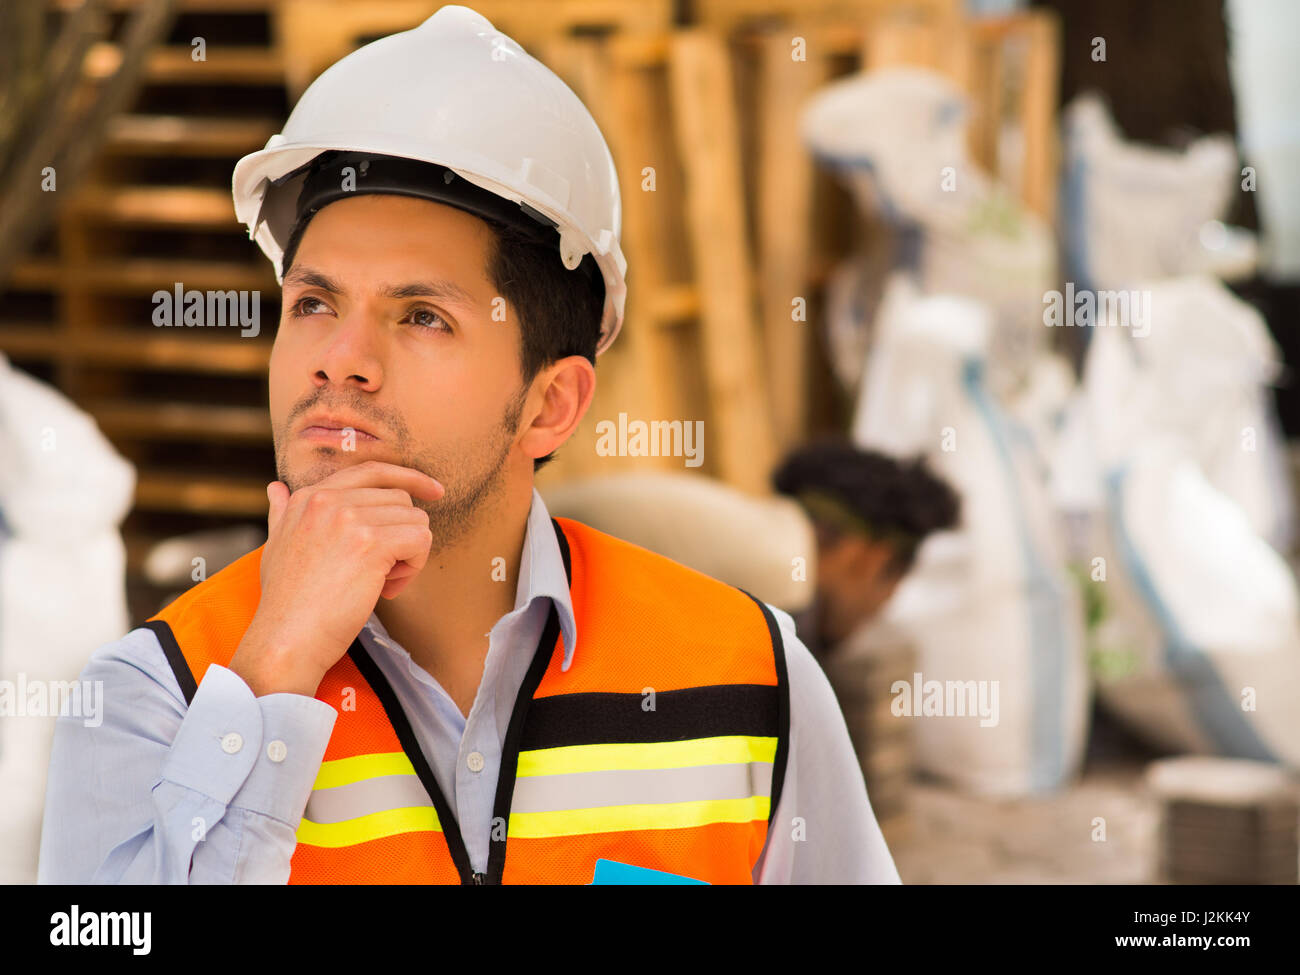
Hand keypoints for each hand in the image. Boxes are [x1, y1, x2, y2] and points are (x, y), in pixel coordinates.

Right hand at [229, 461, 443, 696]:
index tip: (434, 492)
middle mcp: (328, 500)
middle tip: (384, 572)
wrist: (286, 639)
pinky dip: (414, 566)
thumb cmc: (285, 603)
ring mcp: (350, 519)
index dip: (409, 478)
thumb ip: (282, 513)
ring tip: (381, 583)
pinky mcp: (371, 543)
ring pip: (415, 520)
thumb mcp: (275, 547)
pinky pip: (421, 539)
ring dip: (409, 555)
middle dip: (403, 535)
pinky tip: (387, 589)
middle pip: (401, 499)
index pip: (372, 471)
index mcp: (309, 497)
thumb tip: (276, 488)